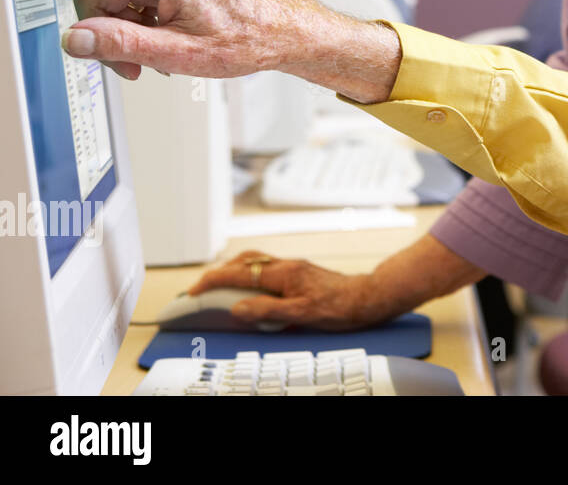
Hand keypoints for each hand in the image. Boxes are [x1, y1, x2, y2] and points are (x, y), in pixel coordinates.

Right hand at [22, 0, 400, 101]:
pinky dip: (141, 26)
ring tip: (158, 59)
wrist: (279, 32)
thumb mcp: (179, 54)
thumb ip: (123, 45)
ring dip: (126, 34)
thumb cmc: (245, 38)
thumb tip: (78, 39)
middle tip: (133, 66)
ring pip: (115, 2)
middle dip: (107, 32)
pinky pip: (134, 2)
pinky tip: (163, 44)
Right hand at [190, 250, 384, 330]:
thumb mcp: (301, 314)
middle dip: (217, 272)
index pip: (238, 273)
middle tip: (200, 288)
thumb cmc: (339, 306)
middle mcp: (286, 266)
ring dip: (232, 271)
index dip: (212, 281)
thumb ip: (267, 310)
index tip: (194, 290)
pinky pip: (265, 268)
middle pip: (243, 261)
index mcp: (283, 273)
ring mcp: (293, 268)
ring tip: (218, 286)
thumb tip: (238, 308)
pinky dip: (248, 274)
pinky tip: (248, 287)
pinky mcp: (299, 273)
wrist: (366, 297)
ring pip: (254, 262)